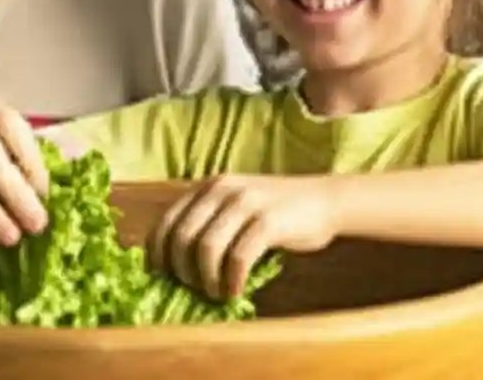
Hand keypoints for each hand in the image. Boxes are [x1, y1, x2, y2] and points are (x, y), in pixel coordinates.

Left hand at [149, 174, 338, 299]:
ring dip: (206, 279)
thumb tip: (178, 268)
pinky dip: (231, 280)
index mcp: (209, 187)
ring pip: (206, 248)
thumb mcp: (236, 209)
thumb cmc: (277, 212)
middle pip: (182, 237)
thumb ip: (210, 225)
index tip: (159, 277)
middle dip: (181, 270)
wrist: (325, 200)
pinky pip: (238, 257)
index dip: (157, 252)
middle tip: (192, 290)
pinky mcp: (268, 221)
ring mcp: (245, 203)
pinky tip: (234, 292)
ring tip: (215, 294)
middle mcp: (222, 189)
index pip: (167, 220)